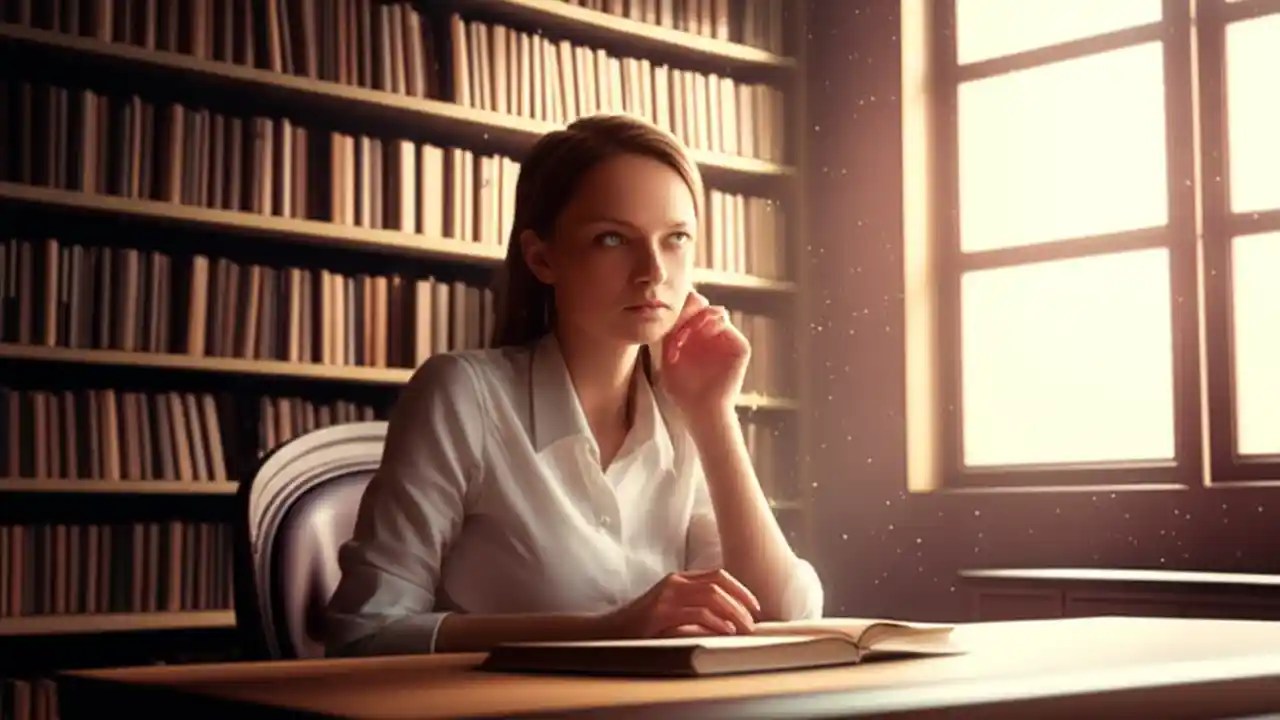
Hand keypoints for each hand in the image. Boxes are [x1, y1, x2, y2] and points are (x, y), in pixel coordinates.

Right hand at [599, 568, 761, 638]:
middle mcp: (674, 582)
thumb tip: (729, 621)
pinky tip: (726, 632)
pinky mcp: (660, 613)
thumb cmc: (641, 628)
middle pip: (719, 583)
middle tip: (754, 623)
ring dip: (734, 613)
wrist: (607, 633)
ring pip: (712, 596)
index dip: (741, 590)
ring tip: (744, 629)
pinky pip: (696, 613)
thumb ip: (693, 610)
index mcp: (678, 580)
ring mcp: (666, 596)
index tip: (755, 608)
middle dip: (742, 603)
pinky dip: (716, 622)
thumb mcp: (670, 613)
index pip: (718, 575)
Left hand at [660, 291, 750, 416]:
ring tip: (682, 333)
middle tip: (675, 318)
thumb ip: (668, 335)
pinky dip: (710, 325)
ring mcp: (727, 339)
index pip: (689, 309)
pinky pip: (726, 324)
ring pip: (714, 311)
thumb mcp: (667, 359)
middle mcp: (713, 335)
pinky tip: (695, 335)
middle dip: (687, 308)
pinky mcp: (740, 346)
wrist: (702, 411)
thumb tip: (666, 310)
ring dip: (696, 317)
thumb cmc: (682, 390)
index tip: (662, 318)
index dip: (677, 309)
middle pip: (701, 305)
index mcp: (696, 336)